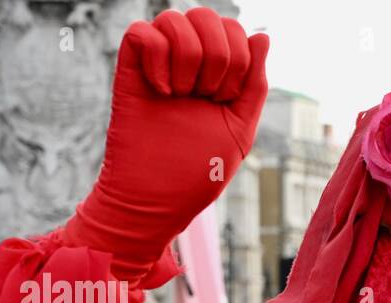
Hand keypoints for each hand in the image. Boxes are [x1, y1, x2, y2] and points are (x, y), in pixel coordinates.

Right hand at [63, 9, 269, 278]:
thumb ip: (254, 83)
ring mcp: (156, 61)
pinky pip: (141, 32)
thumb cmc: (200, 170)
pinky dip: (156, 60)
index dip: (239, 60)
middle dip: (217, 58)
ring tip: (181, 96)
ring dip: (187, 60)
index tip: (224, 100)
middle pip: (206, 15)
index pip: (234, 29)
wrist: (160, 196)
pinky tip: (160, 92)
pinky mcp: (128, 69)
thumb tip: (262, 35)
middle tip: (205, 97)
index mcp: (216, 70)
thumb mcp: (240, 127)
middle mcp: (185, 59)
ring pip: (174, 18)